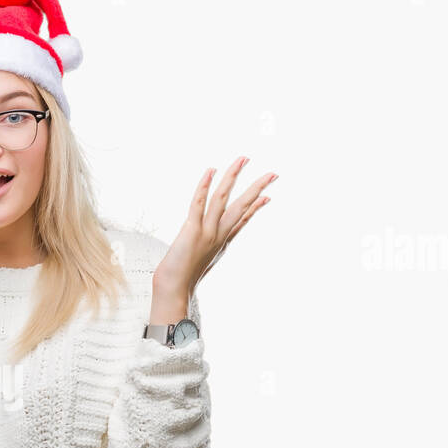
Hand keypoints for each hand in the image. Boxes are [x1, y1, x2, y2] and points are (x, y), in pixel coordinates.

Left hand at [154, 156, 276, 295]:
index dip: (256, 206)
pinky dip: (203, 187)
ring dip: (232, 177)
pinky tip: (210, 172)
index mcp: (222, 241)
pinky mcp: (192, 231)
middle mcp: (218, 234)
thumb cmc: (184, 275)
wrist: (174, 288)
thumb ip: (210, 249)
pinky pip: (199, 204)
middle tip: (273, 173)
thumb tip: (216, 244)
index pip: (243, 219)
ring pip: (222, 199)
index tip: (268, 195)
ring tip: (242, 159)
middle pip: (242, 206)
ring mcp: (207, 232)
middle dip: (257, 188)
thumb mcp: (203, 261)